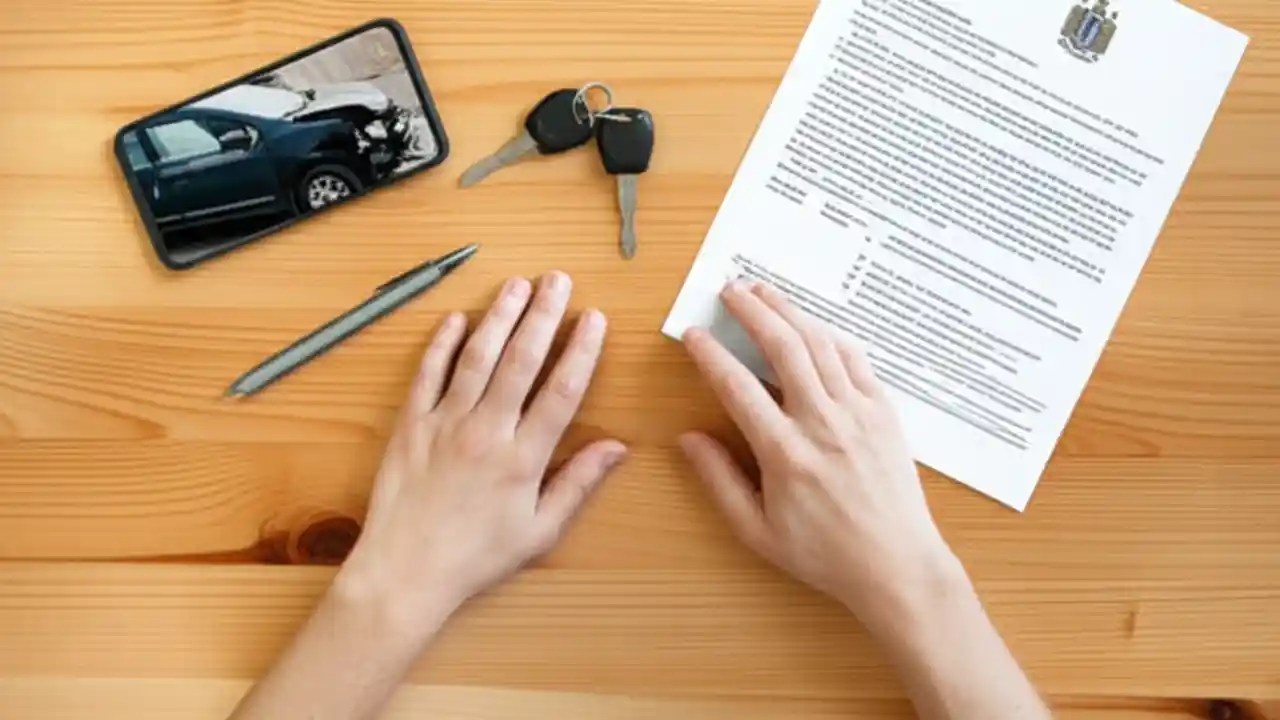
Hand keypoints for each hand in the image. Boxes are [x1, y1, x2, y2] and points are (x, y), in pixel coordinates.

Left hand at [340, 272, 626, 635]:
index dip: (581, 350)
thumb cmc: (476, 558)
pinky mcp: (410, 425)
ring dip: (499, 316)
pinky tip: (457, 318)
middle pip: (521, 361)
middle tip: (557, 280)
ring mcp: (445, 424)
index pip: (562, 391)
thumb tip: (616, 447)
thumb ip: (578, 483)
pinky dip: (441, 343)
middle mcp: (486, 432)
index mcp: (524, 459)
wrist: (406, 572)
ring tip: (516, 284)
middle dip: (543, 315)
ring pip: (477, 357)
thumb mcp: (540, 531)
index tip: (593, 318)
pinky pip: (428, 374)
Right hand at [680, 280, 959, 634]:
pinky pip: (855, 358)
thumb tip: (688, 438)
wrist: (897, 565)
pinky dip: (829, 334)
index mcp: (785, 454)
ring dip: (789, 311)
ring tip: (764, 291)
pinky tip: (811, 324)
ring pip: (820, 344)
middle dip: (752, 311)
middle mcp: (822, 423)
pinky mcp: (884, 411)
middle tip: (729, 290)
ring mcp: (858, 413)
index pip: (738, 387)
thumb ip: (719, 481)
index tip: (694, 334)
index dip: (711, 354)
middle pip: (782, 348)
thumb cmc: (823, 555)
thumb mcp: (757, 531)